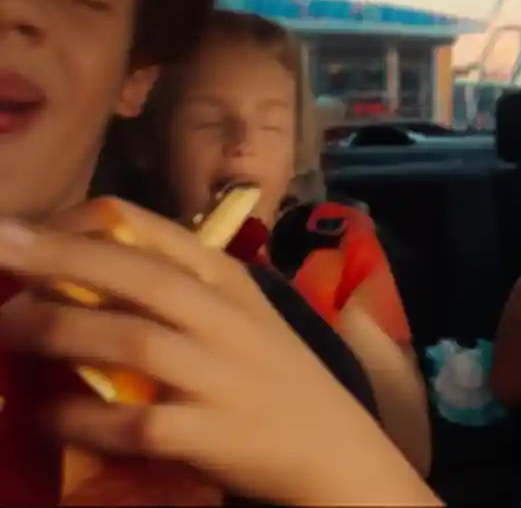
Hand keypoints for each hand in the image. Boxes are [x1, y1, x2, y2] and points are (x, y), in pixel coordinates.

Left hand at [0, 198, 438, 505]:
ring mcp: (219, 377)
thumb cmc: (275, 376)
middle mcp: (224, 319)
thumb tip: (86, 260)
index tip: (23, 227)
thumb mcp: (241, 313)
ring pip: (131, 340)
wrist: (334, 450)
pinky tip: (45, 416)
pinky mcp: (210, 435)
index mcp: (228, 280)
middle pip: (136, 276)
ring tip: (2, 327)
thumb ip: (180, 283)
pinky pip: (135, 423)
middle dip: (58, 259)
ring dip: (58, 331)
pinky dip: (84, 419)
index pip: (152, 230)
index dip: (80, 223)